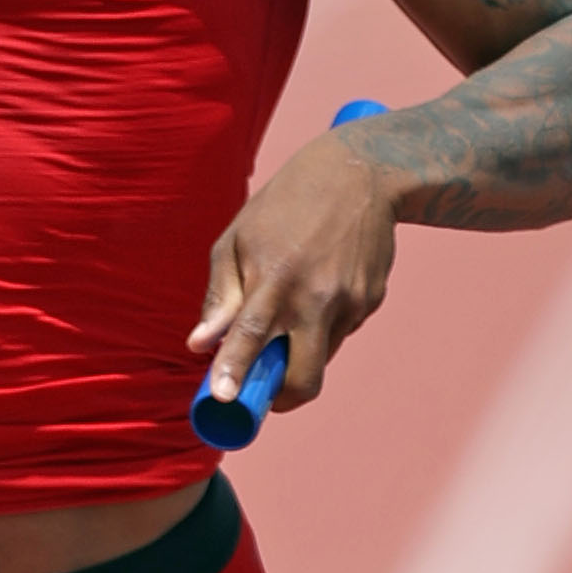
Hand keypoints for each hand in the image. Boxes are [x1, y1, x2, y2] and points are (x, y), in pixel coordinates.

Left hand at [191, 125, 398, 419]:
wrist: (361, 173)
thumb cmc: (286, 205)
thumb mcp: (239, 238)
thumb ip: (220, 295)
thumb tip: (200, 344)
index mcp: (275, 276)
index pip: (250, 335)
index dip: (234, 371)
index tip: (221, 400)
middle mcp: (316, 295)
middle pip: (303, 377)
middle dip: (282, 397)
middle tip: (267, 390)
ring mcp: (350, 302)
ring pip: (323, 357)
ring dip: (302, 352)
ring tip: (295, 306)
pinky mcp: (372, 300)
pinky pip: (341, 332)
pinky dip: (324, 325)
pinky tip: (322, 283)